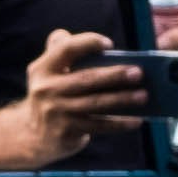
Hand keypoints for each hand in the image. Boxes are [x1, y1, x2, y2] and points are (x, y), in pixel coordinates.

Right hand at [0, 26, 166, 164]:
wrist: (33, 136)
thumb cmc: (52, 95)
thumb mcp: (47, 72)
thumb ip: (60, 51)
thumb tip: (87, 40)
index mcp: (42, 69)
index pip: (66, 49)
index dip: (88, 43)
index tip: (108, 44)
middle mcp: (46, 89)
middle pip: (87, 78)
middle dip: (115, 75)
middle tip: (139, 72)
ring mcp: (56, 112)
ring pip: (96, 104)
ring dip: (123, 99)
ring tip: (143, 95)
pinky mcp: (66, 132)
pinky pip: (99, 126)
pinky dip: (119, 124)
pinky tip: (136, 120)